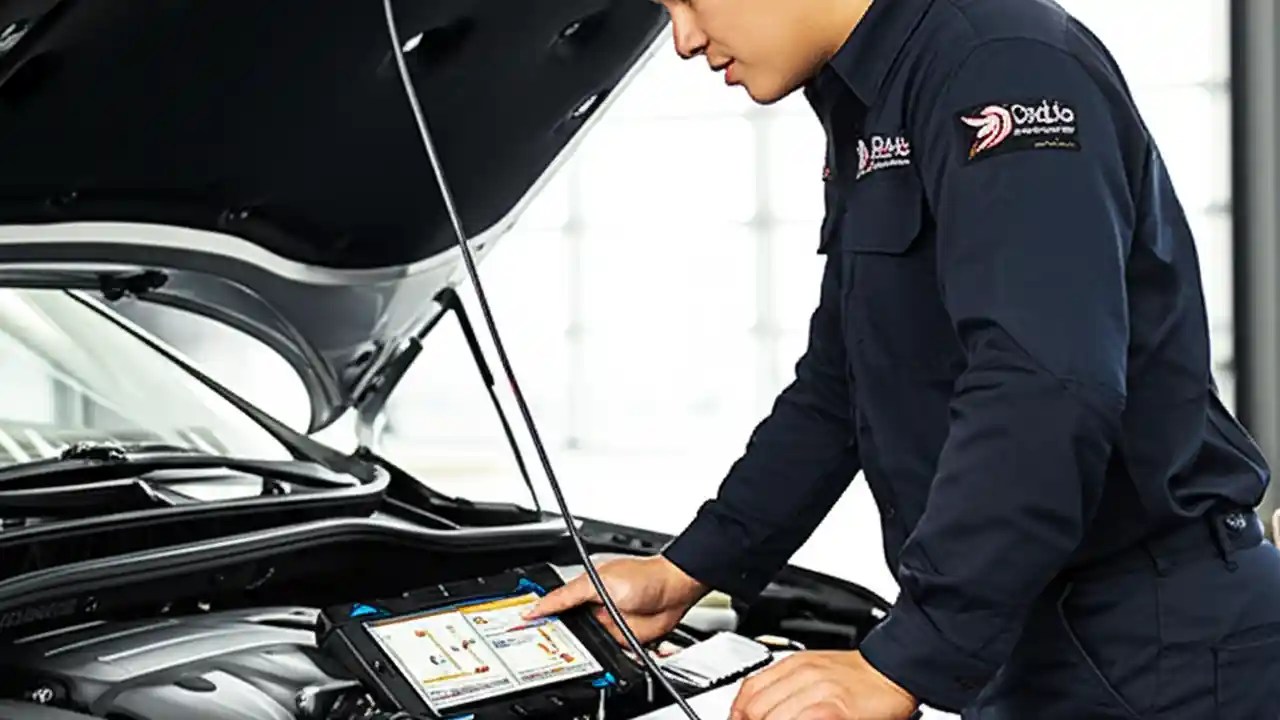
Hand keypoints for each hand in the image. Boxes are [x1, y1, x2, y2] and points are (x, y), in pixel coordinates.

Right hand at [521, 555, 708, 644]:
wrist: (674, 590)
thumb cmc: (644, 576)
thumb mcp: (600, 583)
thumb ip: (570, 596)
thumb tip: (543, 604)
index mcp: (585, 589)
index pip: (555, 604)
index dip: (539, 613)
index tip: (522, 621)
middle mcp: (594, 609)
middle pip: (567, 627)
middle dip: (558, 635)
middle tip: (544, 639)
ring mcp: (608, 625)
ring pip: (585, 644)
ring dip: (581, 647)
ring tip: (575, 645)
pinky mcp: (622, 641)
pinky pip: (607, 654)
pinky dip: (602, 657)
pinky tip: (599, 653)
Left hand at [730, 651, 917, 719]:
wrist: (894, 669)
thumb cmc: (859, 677)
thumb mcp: (815, 672)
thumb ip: (787, 687)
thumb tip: (762, 710)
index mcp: (794, 664)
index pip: (749, 690)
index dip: (737, 713)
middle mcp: (802, 675)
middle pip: (756, 708)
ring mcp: (818, 691)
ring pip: (773, 717)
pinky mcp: (835, 708)